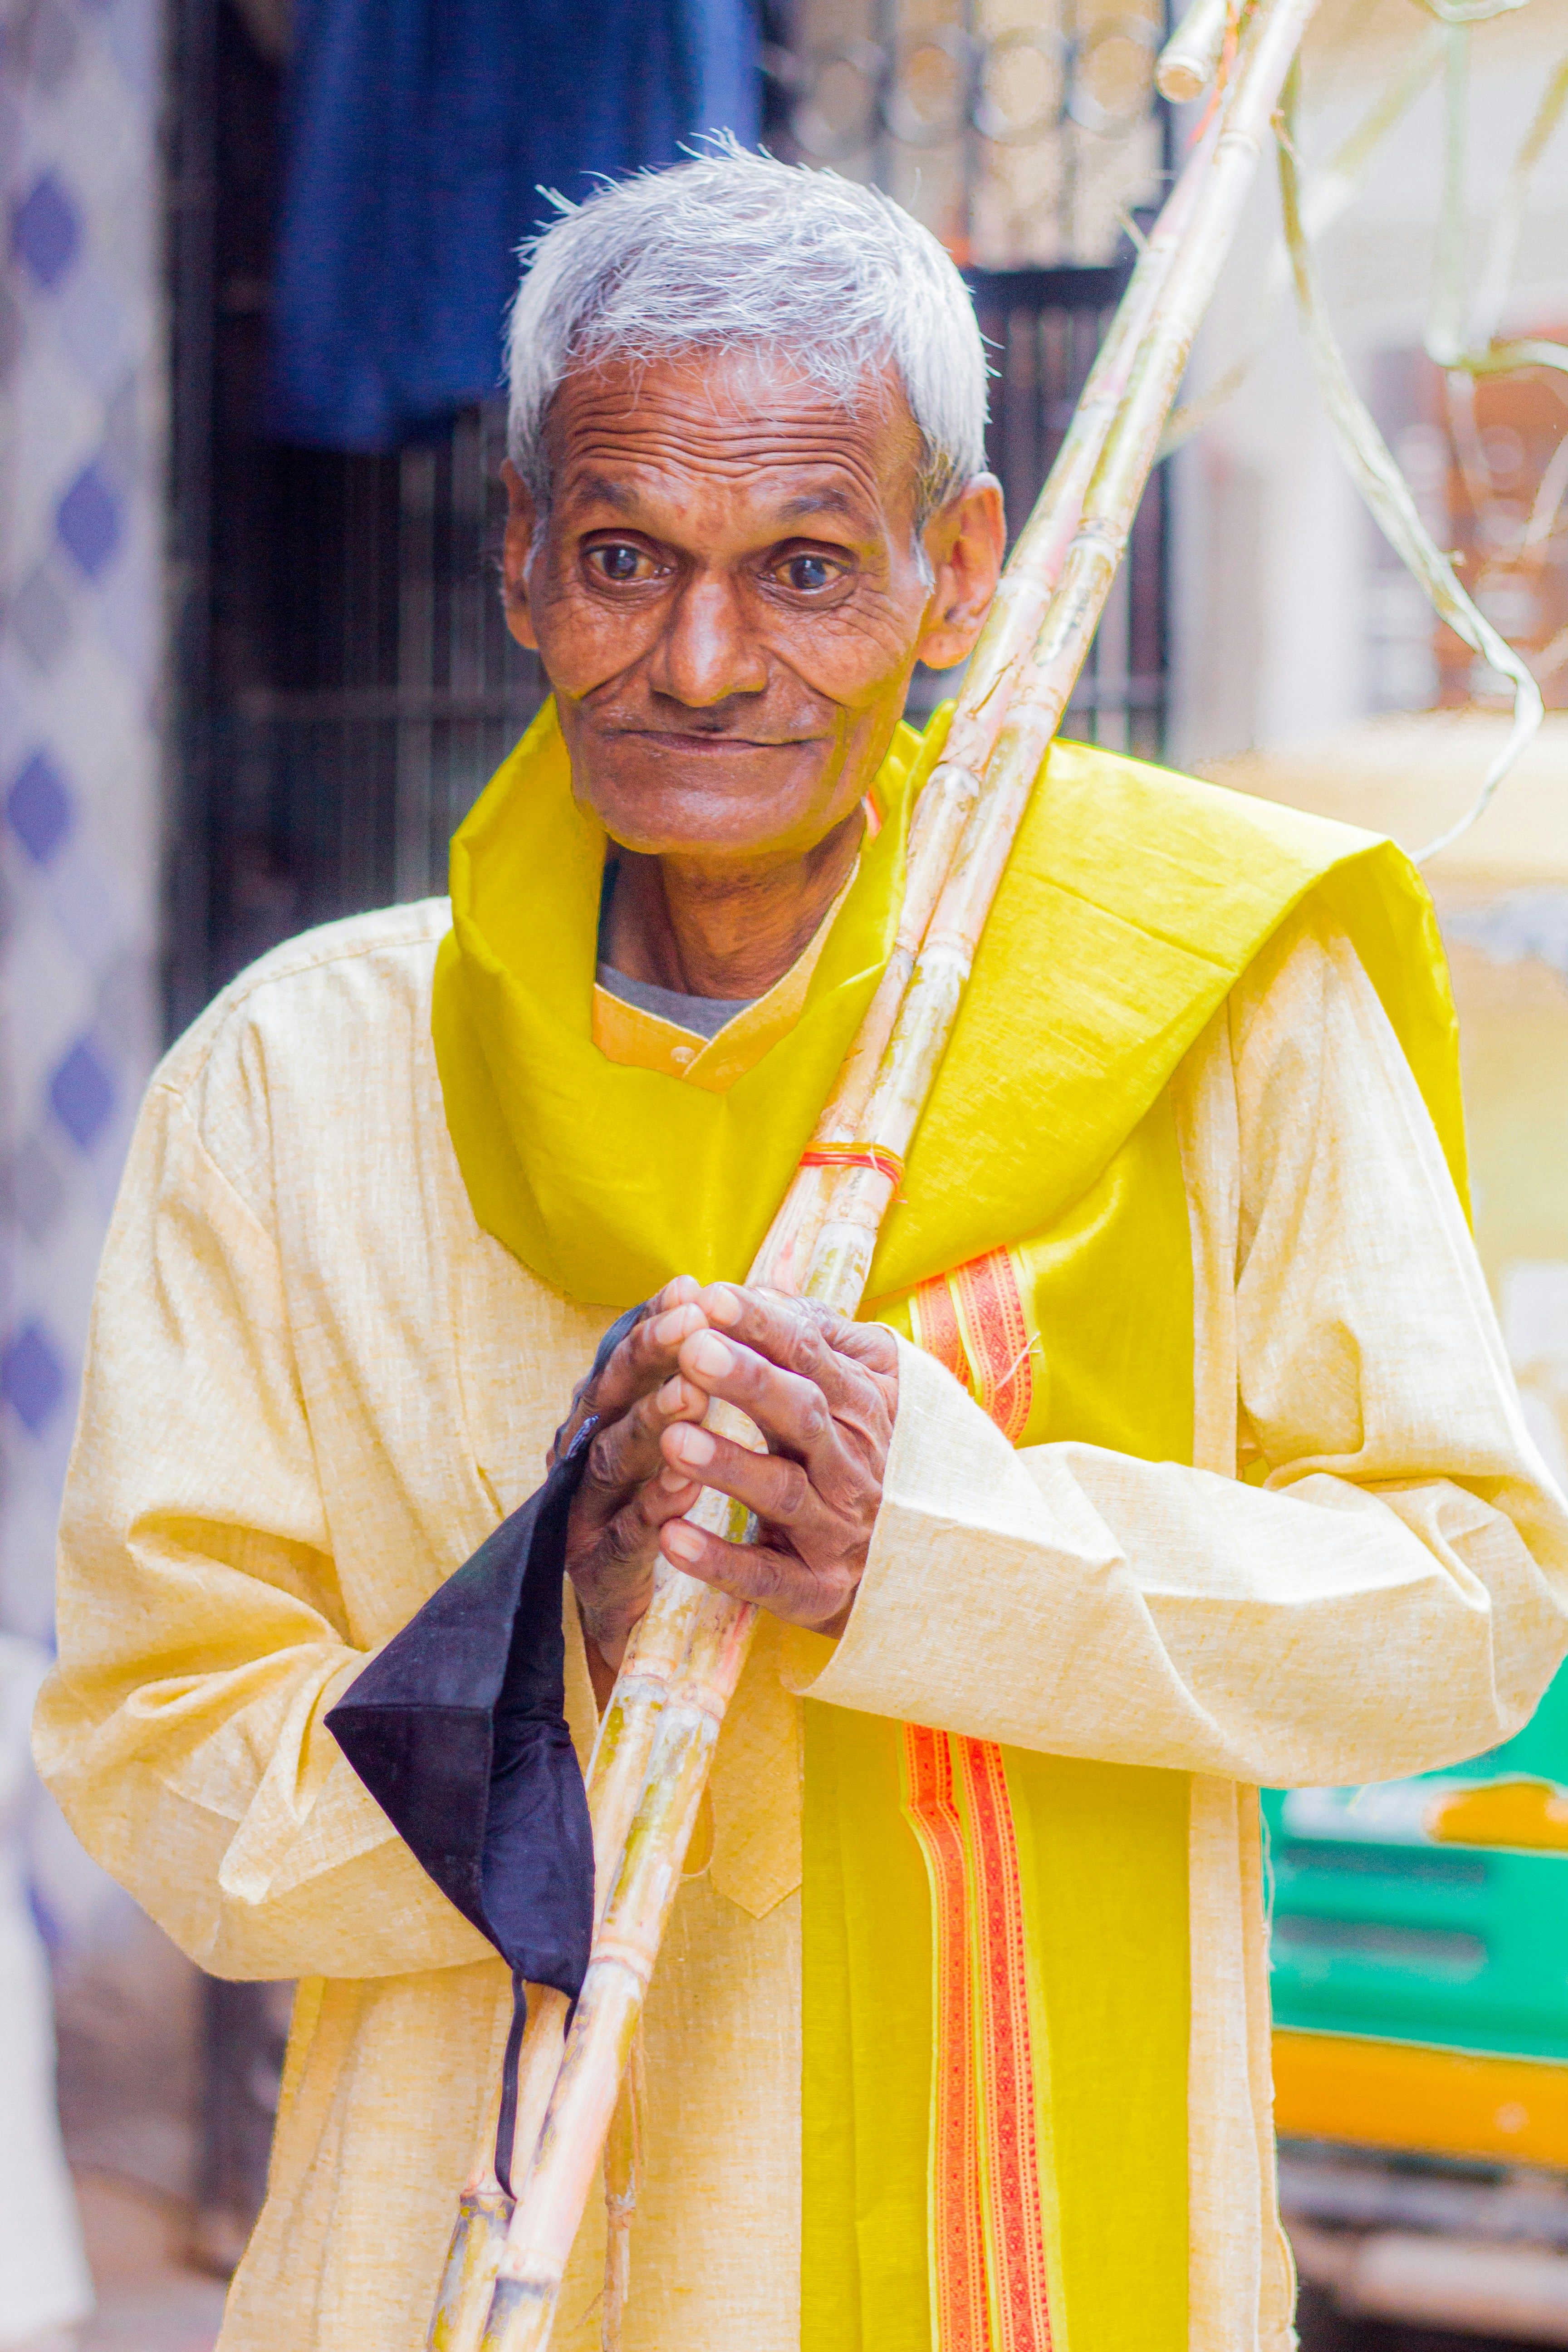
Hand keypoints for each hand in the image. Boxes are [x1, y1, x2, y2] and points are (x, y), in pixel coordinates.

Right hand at [556, 1276, 719, 1672]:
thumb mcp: (658, 1431)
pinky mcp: (600, 1566)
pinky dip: (654, 1507)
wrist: (619, 1605)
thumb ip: (672, 1370)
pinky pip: (630, 1534)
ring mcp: (588, 1510)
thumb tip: (698, 1293)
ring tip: (691, 1396)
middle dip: (652, 1357)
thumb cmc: (644, 1498)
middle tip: (693, 1324)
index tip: (692, 1289)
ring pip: (616, 1459)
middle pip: (614, 1396)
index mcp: (604, 1415)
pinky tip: (684, 1486)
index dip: (656, 1323)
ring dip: (653, 1424)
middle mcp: (585, 1453)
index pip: (628, 1358)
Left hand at [559, 1280, 898, 1685]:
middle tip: (693, 1349)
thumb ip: (816, 1340)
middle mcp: (853, 1464)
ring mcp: (838, 1530)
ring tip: (672, 1439)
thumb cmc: (859, 1459)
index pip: (810, 1353)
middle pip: (802, 1414)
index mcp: (860, 1405)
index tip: (709, 1297)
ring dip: (728, 1466)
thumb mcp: (856, 1391)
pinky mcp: (817, 1591)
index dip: (761, 1324)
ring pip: (783, 1493)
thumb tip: (763, 1288)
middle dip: (748, 1380)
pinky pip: (768, 1576)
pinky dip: (720, 1561)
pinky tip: (672, 1539)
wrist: (913, 1567)